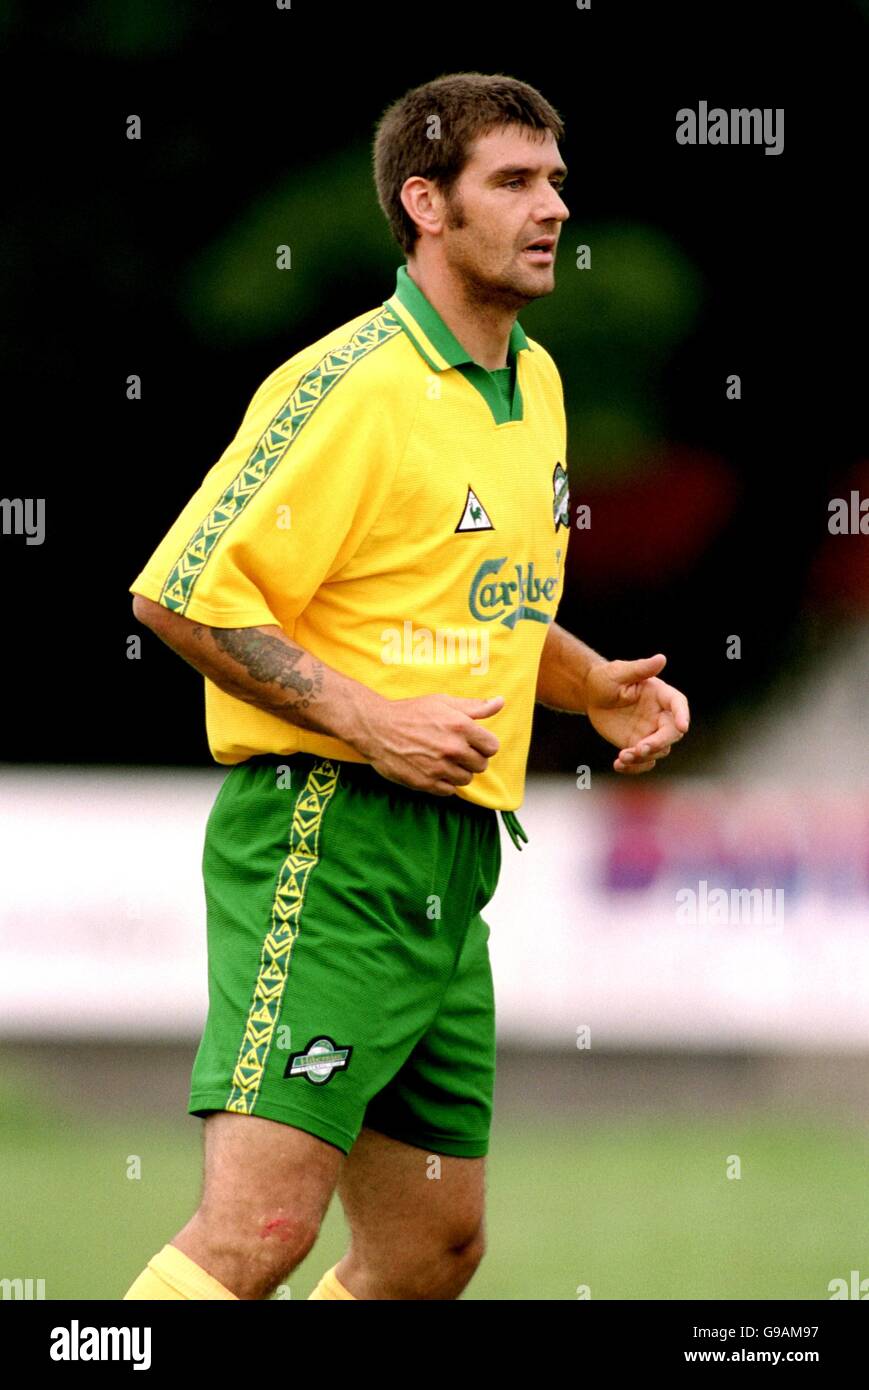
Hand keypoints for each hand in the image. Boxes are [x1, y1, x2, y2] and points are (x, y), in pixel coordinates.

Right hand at [353, 693, 503, 795]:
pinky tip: (433, 770)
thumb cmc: (410, 713)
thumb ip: (474, 706)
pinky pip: (449, 791)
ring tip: (443, 760)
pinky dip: (444, 783)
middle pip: (481, 765)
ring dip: (458, 772)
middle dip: (471, 759)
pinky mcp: (426, 783)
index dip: (483, 745)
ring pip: (466, 779)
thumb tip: (500, 703)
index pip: (492, 747)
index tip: (473, 743)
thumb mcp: (443, 702)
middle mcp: (453, 748)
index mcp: (461, 726)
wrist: (377, 728)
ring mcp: (439, 767)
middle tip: (455, 751)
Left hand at [585, 654, 688, 773]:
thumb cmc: (605, 679)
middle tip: (639, 749)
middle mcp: (660, 715)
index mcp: (660, 694)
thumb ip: (640, 668)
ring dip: (643, 758)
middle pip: (671, 733)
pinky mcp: (638, 744)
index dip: (682, 714)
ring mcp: (650, 732)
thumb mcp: (619, 672)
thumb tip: (661, 658)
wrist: (591, 696)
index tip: (682, 726)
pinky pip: (643, 761)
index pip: (678, 704)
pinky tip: (618, 765)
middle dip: (658, 743)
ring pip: (658, 751)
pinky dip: (634, 767)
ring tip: (622, 757)